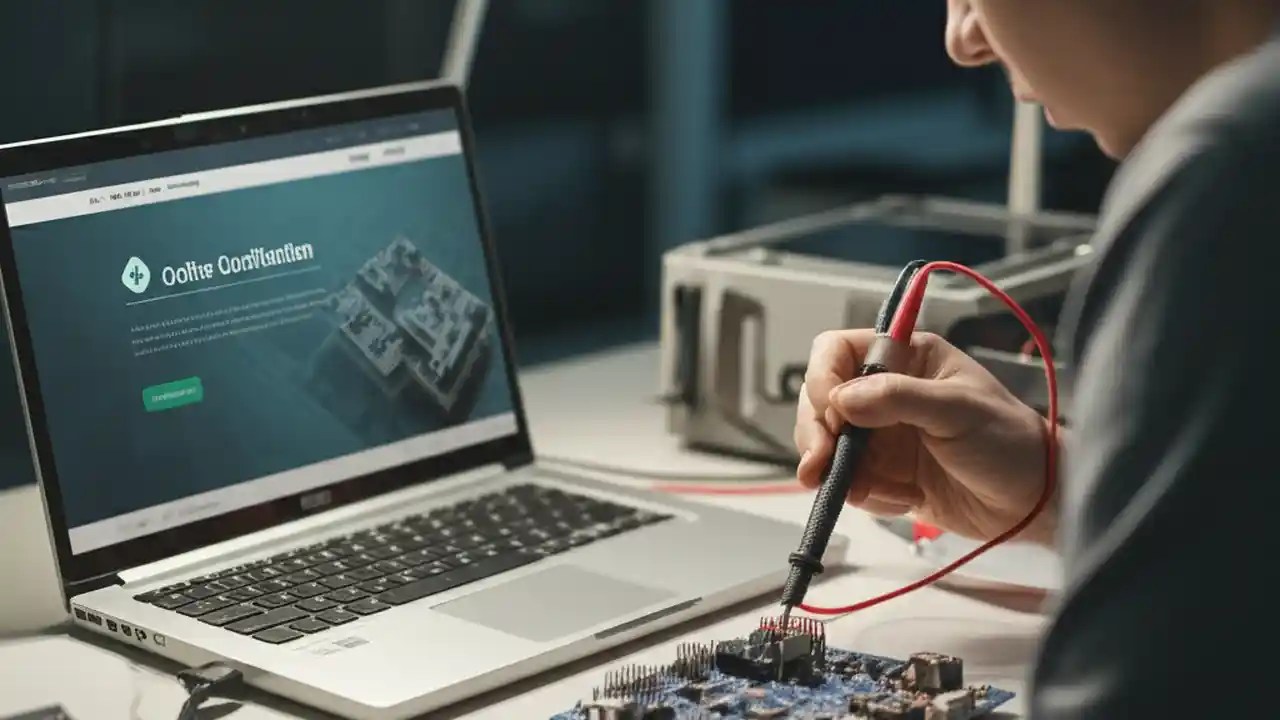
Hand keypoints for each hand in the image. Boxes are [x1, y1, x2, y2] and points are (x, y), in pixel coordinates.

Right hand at [793, 330, 1057, 544]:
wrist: (1034, 503)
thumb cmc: (1007, 442)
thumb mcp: (956, 410)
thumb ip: (897, 398)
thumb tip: (840, 399)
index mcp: (904, 358)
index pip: (837, 352)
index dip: (823, 378)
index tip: (830, 413)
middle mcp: (885, 392)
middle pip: (820, 401)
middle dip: (817, 433)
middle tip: (822, 463)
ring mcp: (882, 435)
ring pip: (828, 445)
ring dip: (835, 469)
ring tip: (861, 490)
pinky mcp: (885, 474)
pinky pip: (851, 482)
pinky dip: (864, 495)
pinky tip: (899, 499)